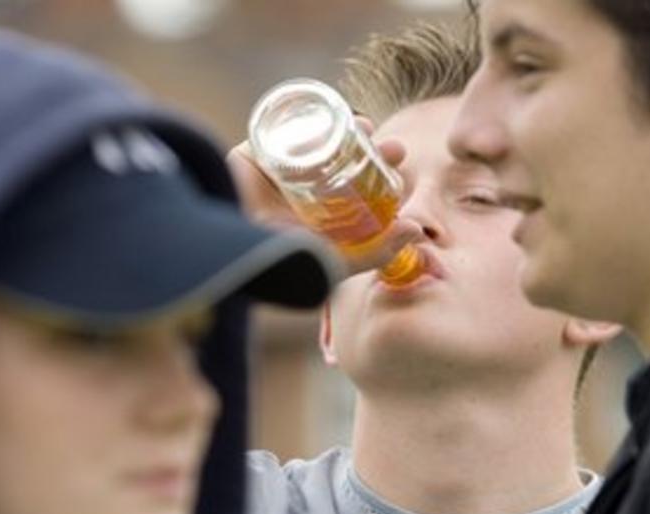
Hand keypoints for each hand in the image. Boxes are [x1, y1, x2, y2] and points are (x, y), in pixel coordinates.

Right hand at [226, 117, 421, 276]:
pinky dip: (304, 116)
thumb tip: (418, 230)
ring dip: (345, 130)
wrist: (231, 250)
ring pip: (317, 142)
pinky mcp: (251, 155)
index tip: (401, 170)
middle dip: (371, 151)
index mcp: (319, 222)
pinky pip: (281, 127)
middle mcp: (300, 197)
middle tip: (393, 148)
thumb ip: (377, 252)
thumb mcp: (336, 263)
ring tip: (365, 127)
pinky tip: (329, 113)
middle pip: (342, 164)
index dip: (381, 179)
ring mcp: (276, 175)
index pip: (357, 194)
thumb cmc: (282, 264)